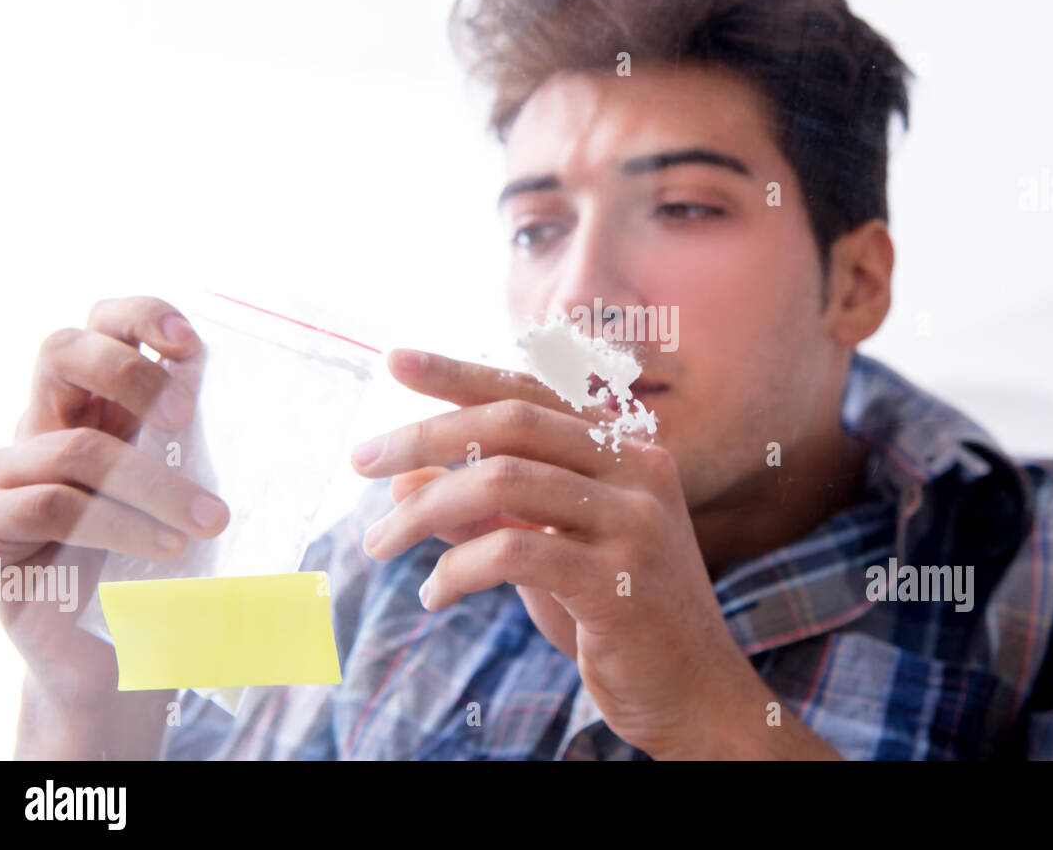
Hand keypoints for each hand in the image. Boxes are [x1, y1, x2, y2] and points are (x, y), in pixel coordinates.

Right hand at [0, 296, 230, 704]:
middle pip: (59, 350)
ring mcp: (8, 473)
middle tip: (182, 417)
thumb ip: (199, 440)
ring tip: (207, 522)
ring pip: (74, 446)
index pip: (102, 325)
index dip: (140, 316)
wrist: (110, 655)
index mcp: (98, 403)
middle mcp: (45, 424)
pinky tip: (164, 549)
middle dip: (128, 373)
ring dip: (152, 483)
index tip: (192, 343)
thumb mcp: (187, 489)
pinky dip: (117, 526)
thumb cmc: (158, 563)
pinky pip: (45, 506)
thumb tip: (264, 401)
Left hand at [351, 347, 760, 757]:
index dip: (461, 373)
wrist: (692, 692)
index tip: (394, 361)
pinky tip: (433, 594)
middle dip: (425, 435)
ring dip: (424, 510)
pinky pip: (512, 552)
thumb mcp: (544, 550)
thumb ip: (486, 510)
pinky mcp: (619, 581)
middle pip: (513, 423)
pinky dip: (456, 569)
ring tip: (378, 544)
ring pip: (505, 481)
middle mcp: (638, 470)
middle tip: (359, 461)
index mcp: (626, 449)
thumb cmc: (612, 615)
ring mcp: (635, 522)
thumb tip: (402, 480)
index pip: (533, 391)